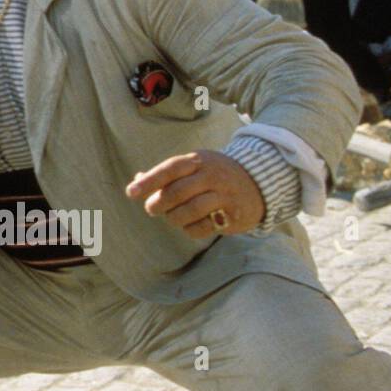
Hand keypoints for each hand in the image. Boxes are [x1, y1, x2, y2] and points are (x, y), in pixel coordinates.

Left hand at [126, 149, 264, 237]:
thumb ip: (166, 174)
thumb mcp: (193, 166)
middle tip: (151, 209)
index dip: (150, 181)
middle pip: (178, 192)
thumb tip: (137, 180)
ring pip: (190, 211)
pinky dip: (190, 229)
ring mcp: (225, 196)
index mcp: (198, 161)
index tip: (131, 193)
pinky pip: (204, 227)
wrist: (259, 183)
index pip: (170, 169)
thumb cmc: (214, 175)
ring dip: (173, 218)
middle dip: (158, 203)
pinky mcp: (233, 215)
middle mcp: (212, 176)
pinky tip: (191, 224)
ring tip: (171, 217)